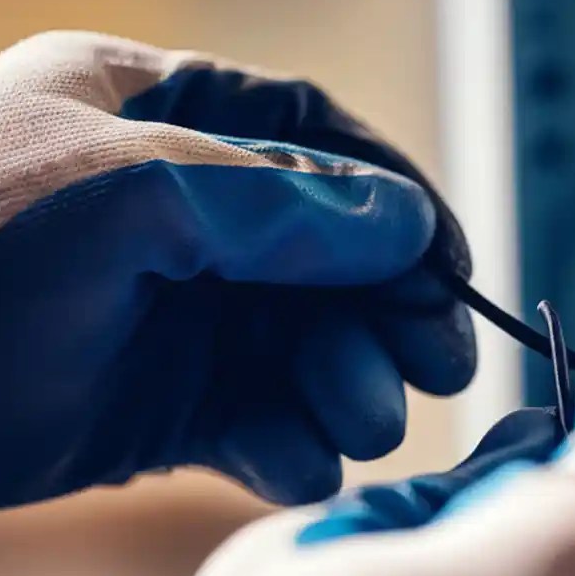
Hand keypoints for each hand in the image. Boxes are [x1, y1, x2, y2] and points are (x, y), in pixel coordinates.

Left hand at [0, 32, 473, 507]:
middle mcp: (173, 207)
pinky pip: (252, 417)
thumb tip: (404, 225)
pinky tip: (294, 462)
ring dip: (346, 384)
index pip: (313, 138)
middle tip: (437, 364)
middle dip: (387, 308)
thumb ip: (278, 205)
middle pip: (328, 252)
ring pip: (302, 343)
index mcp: (155, 113)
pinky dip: (285, 443)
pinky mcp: (155, 405)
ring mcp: (168, 310)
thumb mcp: (125, 196)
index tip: (449, 264)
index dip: (395, 198)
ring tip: (364, 422)